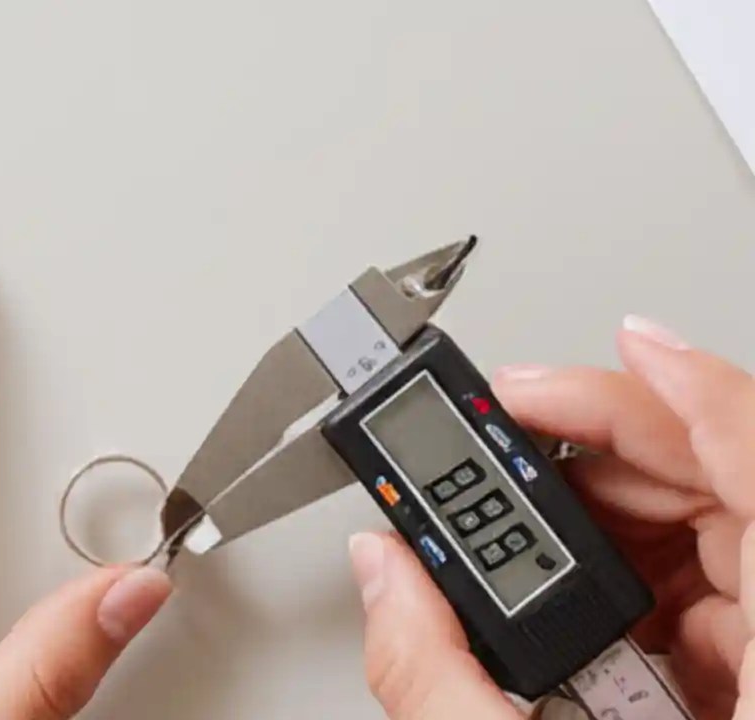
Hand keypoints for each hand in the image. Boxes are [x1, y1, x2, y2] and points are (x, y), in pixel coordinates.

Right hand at [349, 315, 750, 719]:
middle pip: (726, 489)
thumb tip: (384, 572)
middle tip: (516, 430)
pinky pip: (719, 598)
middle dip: (608, 448)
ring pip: (717, 535)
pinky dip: (637, 579)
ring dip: (610, 515)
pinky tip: (571, 593)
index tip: (630, 340)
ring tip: (519, 519)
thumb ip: (438, 676)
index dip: (695, 389)